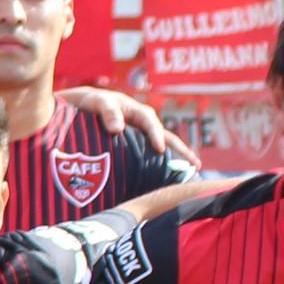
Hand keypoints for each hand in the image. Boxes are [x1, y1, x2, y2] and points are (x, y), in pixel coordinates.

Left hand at [60, 85, 199, 167]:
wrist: (87, 107)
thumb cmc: (95, 103)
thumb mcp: (99, 103)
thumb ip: (108, 112)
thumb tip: (117, 129)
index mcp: (139, 113)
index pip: (151, 124)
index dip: (155, 136)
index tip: (159, 149)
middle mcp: (146, 125)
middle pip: (167, 138)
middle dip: (182, 151)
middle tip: (195, 165)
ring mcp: (143, 137)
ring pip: (163, 149)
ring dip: (176, 161)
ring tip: (190, 175)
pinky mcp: (137, 148)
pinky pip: (151, 157)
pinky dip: (161, 166)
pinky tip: (166, 181)